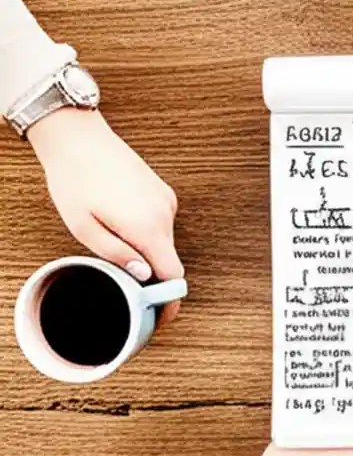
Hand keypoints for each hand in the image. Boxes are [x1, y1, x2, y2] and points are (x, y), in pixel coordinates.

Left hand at [27, 108, 183, 322]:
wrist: (79, 138)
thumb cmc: (75, 178)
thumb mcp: (83, 227)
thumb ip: (116, 255)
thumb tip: (141, 276)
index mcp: (146, 226)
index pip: (173, 275)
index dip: (169, 300)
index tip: (162, 317)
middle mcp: (164, 213)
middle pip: (169, 260)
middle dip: (152, 276)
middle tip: (125, 282)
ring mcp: (166, 201)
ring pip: (164, 242)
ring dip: (145, 251)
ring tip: (114, 241)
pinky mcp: (163, 192)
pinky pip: (160, 223)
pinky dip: (146, 232)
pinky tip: (121, 222)